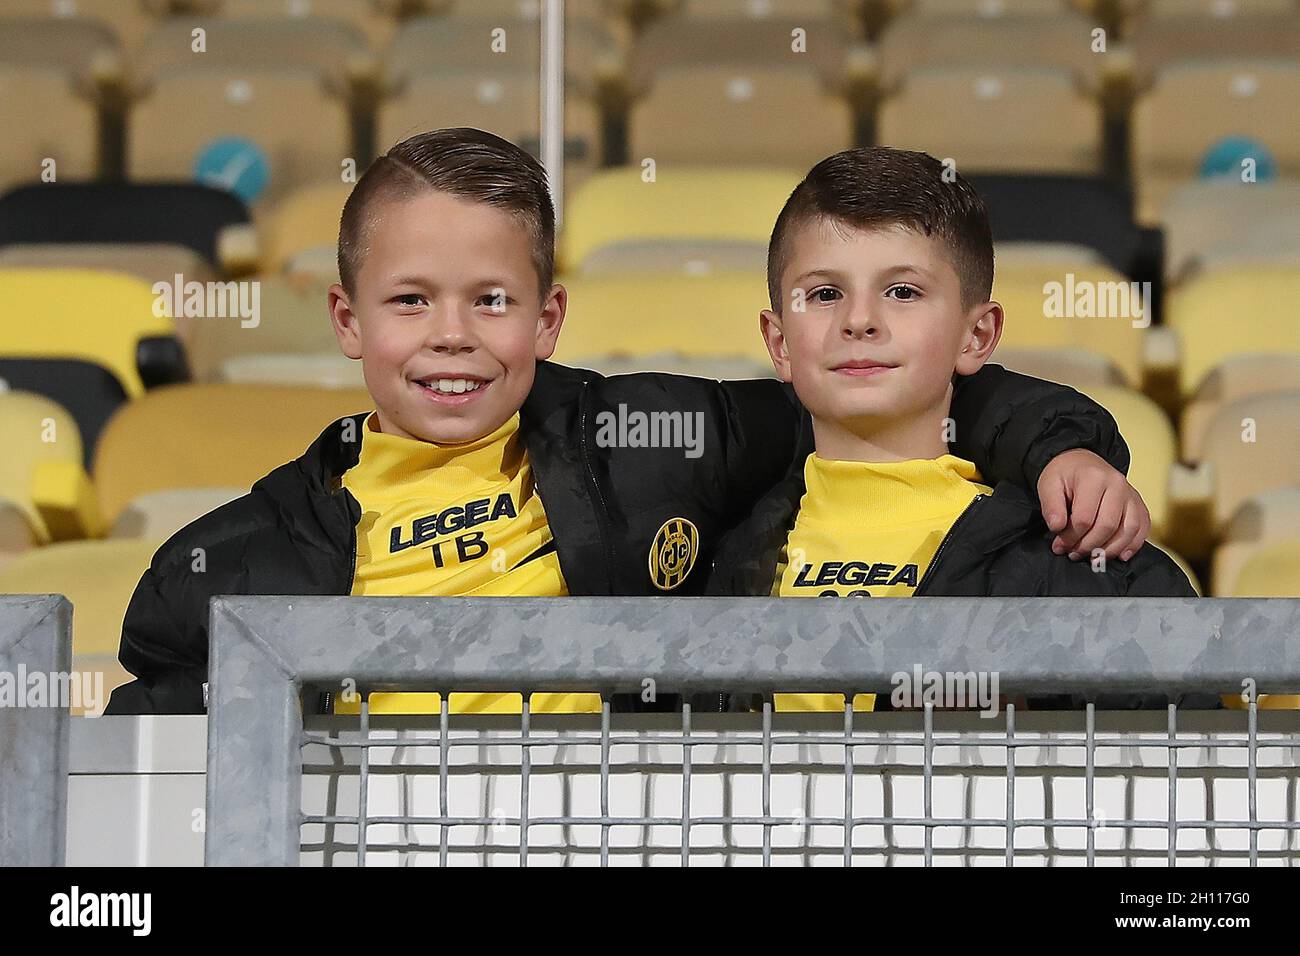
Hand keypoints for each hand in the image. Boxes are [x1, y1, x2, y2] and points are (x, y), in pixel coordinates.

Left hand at [1036, 449, 1150, 561]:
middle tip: (1073, 554)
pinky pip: (1143, 527)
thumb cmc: (1065, 475)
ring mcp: (1130, 494)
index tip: (1059, 545)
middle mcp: (1117, 484)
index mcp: (1093, 477)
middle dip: (1089, 546)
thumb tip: (1057, 528)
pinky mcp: (1138, 503)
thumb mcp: (1048, 485)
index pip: (1084, 518)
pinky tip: (1120, 555)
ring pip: (1128, 530)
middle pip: (1107, 526)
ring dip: (1110, 550)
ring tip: (1092, 558)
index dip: (1071, 537)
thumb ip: (1051, 507)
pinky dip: (1133, 544)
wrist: (1081, 461)